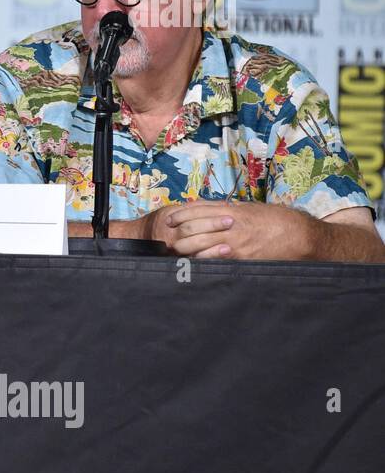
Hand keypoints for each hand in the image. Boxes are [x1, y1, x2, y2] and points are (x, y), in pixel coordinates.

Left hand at [152, 200, 314, 259]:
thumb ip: (229, 209)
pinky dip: (201, 261)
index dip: (180, 215)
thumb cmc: (277, 220)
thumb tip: (207, 208)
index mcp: (232, 210)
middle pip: (193, 227)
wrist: (301, 236)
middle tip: (169, 240)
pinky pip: (214, 260)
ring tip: (177, 253)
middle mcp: (230, 224)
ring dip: (185, 249)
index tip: (169, 220)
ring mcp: (235, 242)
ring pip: (199, 244)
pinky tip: (194, 264)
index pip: (197, 209)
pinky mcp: (241, 258)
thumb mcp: (251, 209)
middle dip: (178, 235)